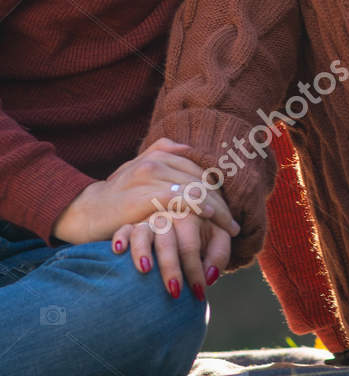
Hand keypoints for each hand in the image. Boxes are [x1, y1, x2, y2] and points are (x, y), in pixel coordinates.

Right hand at [51, 138, 237, 245]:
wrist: (86, 212)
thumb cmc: (117, 196)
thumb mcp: (139, 170)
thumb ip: (161, 155)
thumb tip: (187, 148)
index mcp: (160, 152)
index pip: (201, 168)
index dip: (220, 188)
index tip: (232, 207)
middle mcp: (157, 159)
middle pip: (203, 178)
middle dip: (223, 201)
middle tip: (235, 222)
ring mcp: (151, 174)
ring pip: (197, 188)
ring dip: (218, 209)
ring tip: (230, 227)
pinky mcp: (146, 193)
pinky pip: (183, 197)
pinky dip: (201, 207)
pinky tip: (212, 217)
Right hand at [113, 210, 232, 299]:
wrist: (190, 208)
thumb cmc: (205, 230)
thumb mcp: (219, 238)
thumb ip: (219, 255)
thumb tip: (209, 278)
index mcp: (191, 216)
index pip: (191, 247)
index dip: (195, 272)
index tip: (199, 294)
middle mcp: (168, 216)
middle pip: (167, 241)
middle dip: (171, 267)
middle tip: (175, 292)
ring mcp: (148, 219)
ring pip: (141, 232)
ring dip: (142, 250)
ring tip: (145, 269)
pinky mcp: (133, 224)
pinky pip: (123, 229)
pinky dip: (120, 238)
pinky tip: (118, 250)